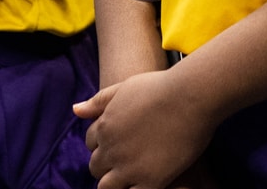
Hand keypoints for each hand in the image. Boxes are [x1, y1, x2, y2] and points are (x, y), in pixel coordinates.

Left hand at [76, 70, 219, 188]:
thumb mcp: (125, 87)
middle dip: (108, 165)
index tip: (121, 144)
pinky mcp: (149, 181)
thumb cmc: (161, 87)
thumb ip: (99, 101)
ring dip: (116, 183)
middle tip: (130, 161)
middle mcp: (111, 149)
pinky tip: (149, 182)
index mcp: (104, 126)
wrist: (190, 96)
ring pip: (106, 187)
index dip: (104, 145)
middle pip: (96, 167)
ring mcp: (128, 167)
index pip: (91, 144)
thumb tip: (75, 110)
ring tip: (136, 175)